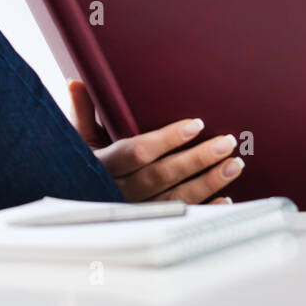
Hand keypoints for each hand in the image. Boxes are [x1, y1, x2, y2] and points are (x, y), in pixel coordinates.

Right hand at [68, 80, 242, 204]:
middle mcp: (120, 190)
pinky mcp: (150, 223)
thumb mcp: (77, 140)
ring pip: (176, 197)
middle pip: (163, 175)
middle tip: (227, 142)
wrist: (72, 205)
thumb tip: (77, 82)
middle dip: (197, 159)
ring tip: (234, 165)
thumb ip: (83, 111)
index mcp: (103, 165)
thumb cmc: (80, 166)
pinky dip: (205, 210)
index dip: (167, 139)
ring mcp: (137, 209)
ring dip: (208, 182)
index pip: (138, 152)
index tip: (196, 124)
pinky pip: (181, 218)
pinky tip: (226, 199)